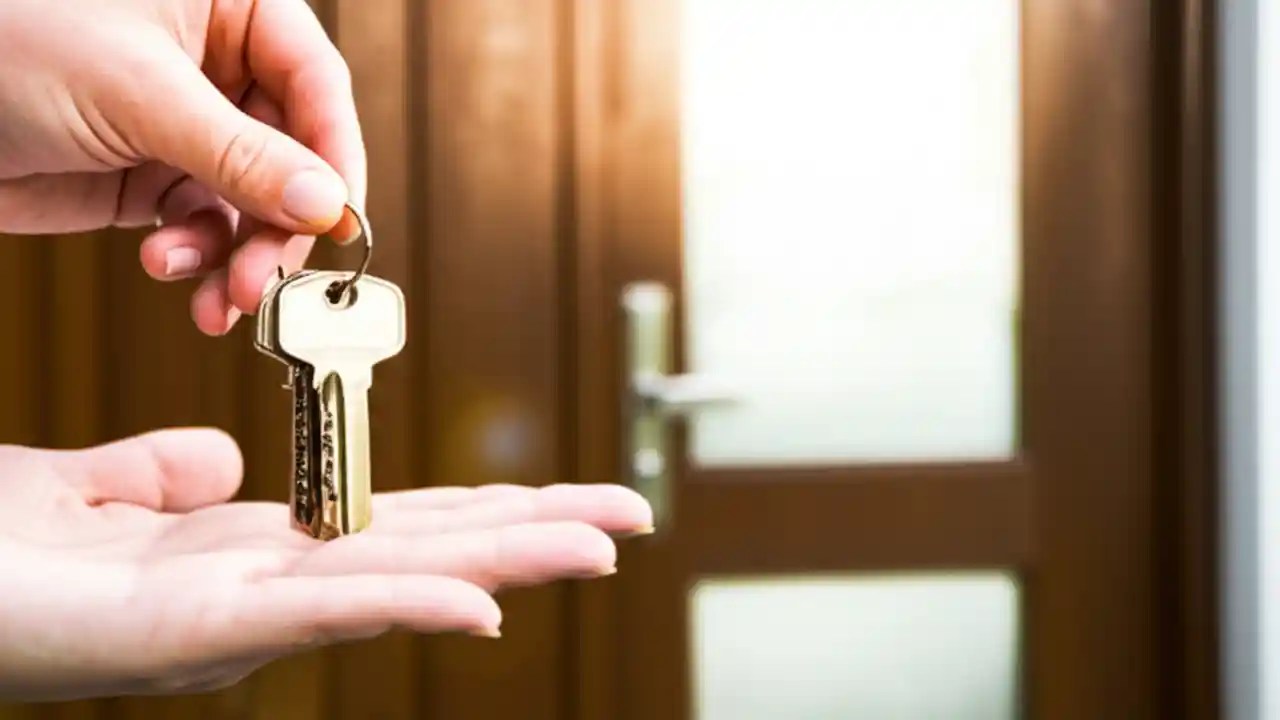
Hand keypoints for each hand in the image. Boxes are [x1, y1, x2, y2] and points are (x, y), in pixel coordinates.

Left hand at [0, 0, 365, 334]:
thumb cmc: (6, 40)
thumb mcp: (139, 93)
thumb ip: (244, 154)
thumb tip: (328, 205)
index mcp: (232, 8)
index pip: (317, 84)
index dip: (335, 157)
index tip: (340, 222)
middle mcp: (218, 64)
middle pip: (293, 156)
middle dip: (279, 227)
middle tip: (266, 281)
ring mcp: (187, 124)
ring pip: (253, 202)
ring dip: (240, 256)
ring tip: (220, 299)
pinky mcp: (153, 175)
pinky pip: (205, 225)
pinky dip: (195, 258)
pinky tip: (166, 268)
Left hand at [0, 429, 651, 701]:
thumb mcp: (87, 491)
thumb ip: (157, 470)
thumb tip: (223, 454)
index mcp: (246, 554)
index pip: (393, 525)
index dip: (485, 512)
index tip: (562, 500)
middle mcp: (264, 593)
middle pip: (426, 553)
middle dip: (534, 537)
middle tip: (630, 519)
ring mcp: (241, 621)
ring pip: (402, 582)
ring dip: (508, 569)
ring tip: (599, 547)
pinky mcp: (196, 634)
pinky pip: (321, 613)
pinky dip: (410, 611)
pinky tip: (485, 609)